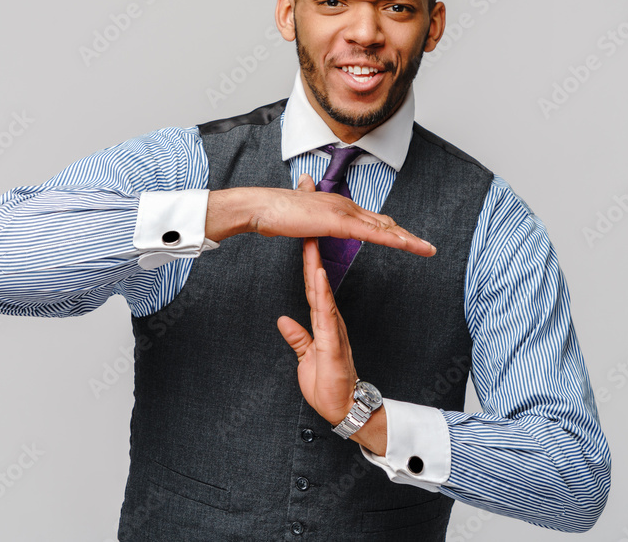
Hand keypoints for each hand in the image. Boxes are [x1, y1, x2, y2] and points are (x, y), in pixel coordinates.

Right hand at [205, 176, 435, 256]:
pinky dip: (393, 240)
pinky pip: (372, 233)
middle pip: (384, 223)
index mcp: (338, 206)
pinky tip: (407, 246)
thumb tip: (306, 190)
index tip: (405, 238)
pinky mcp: (340, 222)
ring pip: (384, 228)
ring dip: (407, 239)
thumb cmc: (275, 212)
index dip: (390, 229)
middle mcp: (346, 206)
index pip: (371, 219)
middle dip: (406, 235)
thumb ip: (307, 206)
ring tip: (427, 249)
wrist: (263, 207)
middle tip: (427, 247)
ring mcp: (344, 212)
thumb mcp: (298, 211)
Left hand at [276, 175, 387, 452]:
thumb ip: (297, 337)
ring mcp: (333, 327)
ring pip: (323, 289)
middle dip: (312, 247)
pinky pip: (326, 313)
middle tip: (308, 219)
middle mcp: (330, 316)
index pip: (312, 280)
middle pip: (318, 275)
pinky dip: (322, 293)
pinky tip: (318, 275)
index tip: (301, 231)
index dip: (306, 256)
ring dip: (316, 262)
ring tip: (311, 236)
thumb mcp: (305, 356)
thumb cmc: (327, 385)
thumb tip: (285, 320)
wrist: (342, 410)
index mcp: (323, 317)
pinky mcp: (333, 341)